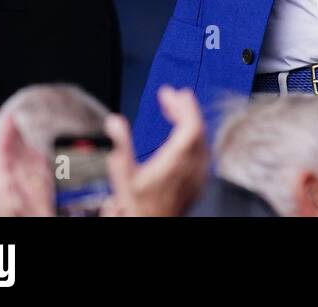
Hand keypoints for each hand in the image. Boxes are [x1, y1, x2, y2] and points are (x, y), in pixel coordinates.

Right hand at [101, 87, 207, 216]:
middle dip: (185, 109)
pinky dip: (194, 138)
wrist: (152, 225)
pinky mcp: (199, 181)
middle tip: (173, 98)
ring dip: (190, 122)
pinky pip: (202, 152)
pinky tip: (183, 137)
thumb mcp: (124, 176)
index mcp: (177, 161)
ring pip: (202, 139)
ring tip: (176, 113)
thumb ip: (121, 146)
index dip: (184, 105)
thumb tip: (115, 122)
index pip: (190, 124)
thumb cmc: (139, 208)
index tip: (172, 93)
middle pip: (197, 128)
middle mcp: (193, 166)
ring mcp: (198, 174)